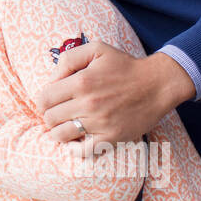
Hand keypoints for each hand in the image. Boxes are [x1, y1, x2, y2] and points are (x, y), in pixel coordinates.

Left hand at [34, 40, 196, 143]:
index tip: (49, 102)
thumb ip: (68, 59)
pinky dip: (74, 149)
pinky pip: (83, 151)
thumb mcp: (96, 49)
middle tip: (58, 114)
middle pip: (50, 118)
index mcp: (81, 82)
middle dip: (49, 116)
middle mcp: (88, 103)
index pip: (44, 99)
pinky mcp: (111, 137)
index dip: (42, 101)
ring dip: (58, 132)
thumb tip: (51, 80)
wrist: (158, 84)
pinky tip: (76, 142)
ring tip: (65, 126)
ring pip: (61, 135)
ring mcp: (99, 122)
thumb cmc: (125, 65)